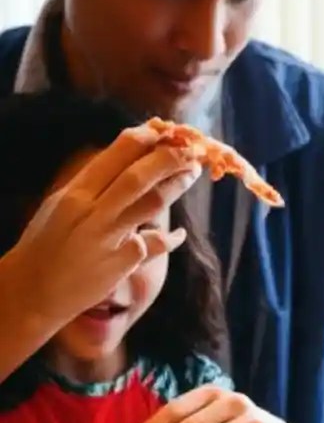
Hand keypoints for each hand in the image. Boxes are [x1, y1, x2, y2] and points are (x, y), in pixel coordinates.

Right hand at [2, 124, 199, 327]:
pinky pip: (155, 243)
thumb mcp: (60, 205)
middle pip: (138, 177)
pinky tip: (179, 233)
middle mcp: (91, 212)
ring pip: (151, 204)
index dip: (144, 140)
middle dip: (169, 159)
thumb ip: (91, 185)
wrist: (32, 290)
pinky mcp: (123, 262)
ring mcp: (108, 238)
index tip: (163, 132)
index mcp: (75, 193)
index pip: (114, 156)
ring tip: (193, 173)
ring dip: (177, 186)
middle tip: (191, 150)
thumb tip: (124, 159)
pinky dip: (171, 237)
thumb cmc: (47, 243)